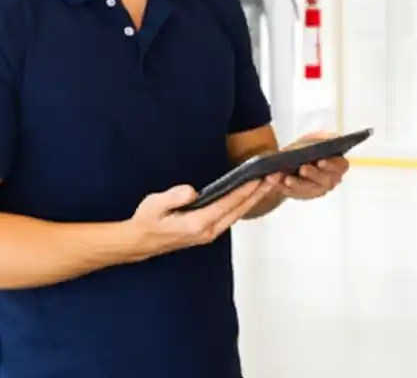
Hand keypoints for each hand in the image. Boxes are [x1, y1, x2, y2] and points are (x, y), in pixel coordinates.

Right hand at [126, 179, 274, 259]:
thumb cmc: (147, 221)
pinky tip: (251, 194)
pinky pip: (232, 216)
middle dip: (259, 192)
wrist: (140, 241)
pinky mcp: (209, 231)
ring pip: (239, 213)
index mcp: (197, 223)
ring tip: (270, 182)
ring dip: (255, 198)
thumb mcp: (154, 205)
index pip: (228, 204)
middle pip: (240, 209)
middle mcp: (208, 230)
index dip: (246, 190)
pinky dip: (244, 204)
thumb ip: (173, 197)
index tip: (261, 177)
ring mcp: (210, 233)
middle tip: (276, 176)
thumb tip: (191, 191)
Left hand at [275, 131, 350, 200]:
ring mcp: (317, 190)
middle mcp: (331, 179)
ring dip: (298, 184)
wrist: (291, 159)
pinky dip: (286, 188)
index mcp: (338, 164)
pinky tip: (279, 183)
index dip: (332, 165)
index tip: (321, 161)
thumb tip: (330, 138)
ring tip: (288, 179)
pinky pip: (295, 194)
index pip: (341, 166)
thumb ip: (324, 138)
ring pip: (309, 190)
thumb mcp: (315, 139)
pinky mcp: (303, 195)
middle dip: (314, 174)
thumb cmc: (307, 148)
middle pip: (326, 180)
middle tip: (303, 168)